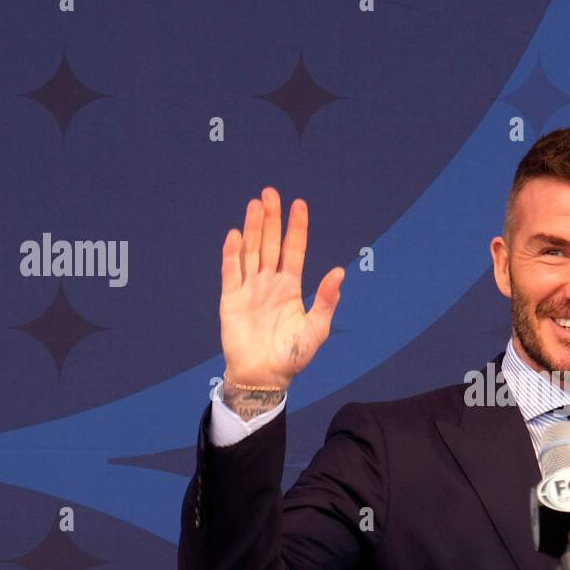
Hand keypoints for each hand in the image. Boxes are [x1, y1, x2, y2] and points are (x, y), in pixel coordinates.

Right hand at [219, 187, 343, 388]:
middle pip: (270, 244)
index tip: (299, 204)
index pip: (294, 250)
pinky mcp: (231, 300)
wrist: (265, 376)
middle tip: (270, 192)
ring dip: (253, 229)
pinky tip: (236, 235)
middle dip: (271, 219)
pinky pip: (231, 273)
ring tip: (255, 204)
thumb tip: (339, 273)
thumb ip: (326, 300)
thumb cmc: (293, 356)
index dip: (296, 228)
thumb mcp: (316, 329)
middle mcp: (269, 283)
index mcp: (291, 287)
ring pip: (251, 252)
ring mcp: (249, 289)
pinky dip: (232, 254)